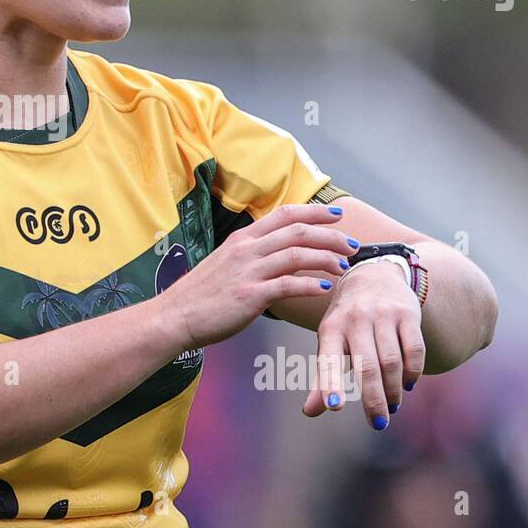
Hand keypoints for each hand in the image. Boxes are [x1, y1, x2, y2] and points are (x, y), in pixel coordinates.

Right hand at [163, 203, 356, 351]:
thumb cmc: (201, 294)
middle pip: (298, 232)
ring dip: (326, 259)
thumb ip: (251, 254)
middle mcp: (246, 250)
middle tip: (351, 245)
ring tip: (343, 267)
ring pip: (297, 255)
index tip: (336, 215)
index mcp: (242, 239)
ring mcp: (248, 272)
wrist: (175, 315)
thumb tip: (277, 253)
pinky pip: (287, 285)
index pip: (285, 215)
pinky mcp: (249, 296)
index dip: (314, 212)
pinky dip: (309, 285)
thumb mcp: (225, 262)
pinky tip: (323, 288)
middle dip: (330, 236)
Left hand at [302, 260, 425, 428]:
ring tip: (392, 406)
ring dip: (393, 389)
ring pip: (391, 361)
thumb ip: (323, 377)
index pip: (329, 359)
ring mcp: (382, 314)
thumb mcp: (330, 341)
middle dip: (373, 399)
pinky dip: (413, 371)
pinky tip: (408, 385)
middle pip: (367, 367)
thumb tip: (311, 412)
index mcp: (330, 328)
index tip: (333, 406)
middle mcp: (355, 319)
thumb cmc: (347, 320)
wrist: (372, 277)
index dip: (330, 382)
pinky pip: (414, 349)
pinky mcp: (407, 313)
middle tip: (378, 423)